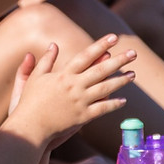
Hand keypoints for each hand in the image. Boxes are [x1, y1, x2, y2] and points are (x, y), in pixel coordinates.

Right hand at [9, 35, 135, 148]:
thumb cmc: (30, 101)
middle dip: (119, 60)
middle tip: (133, 53)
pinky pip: (102, 109)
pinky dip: (113, 104)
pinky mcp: (82, 117)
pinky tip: (123, 100)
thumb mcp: (35, 77)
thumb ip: (46, 60)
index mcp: (63, 74)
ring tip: (133, 75)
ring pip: (105, 89)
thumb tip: (53, 44)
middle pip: (101, 70)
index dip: (100, 45)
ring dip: (121, 81)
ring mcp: (80, 102)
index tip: (114, 37)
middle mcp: (74, 86)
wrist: (30, 126)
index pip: (86, 56)